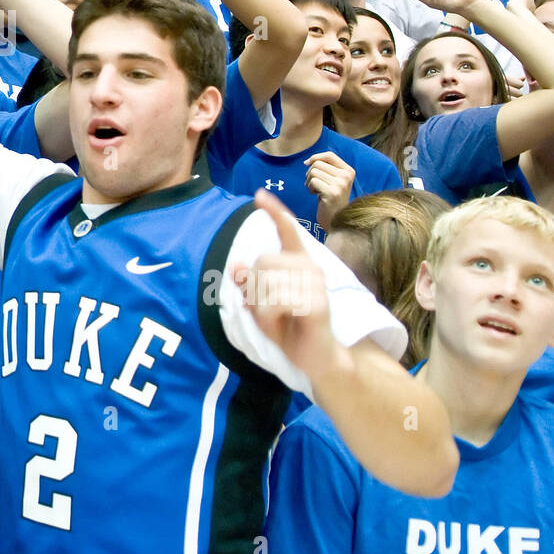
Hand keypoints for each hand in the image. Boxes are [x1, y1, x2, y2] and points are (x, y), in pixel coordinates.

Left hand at [231, 191, 336, 380]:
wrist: (319, 358)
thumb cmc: (291, 328)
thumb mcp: (262, 306)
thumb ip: (249, 286)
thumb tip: (235, 266)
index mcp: (298, 263)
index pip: (287, 231)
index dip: (274, 212)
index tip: (259, 195)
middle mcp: (310, 267)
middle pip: (261, 263)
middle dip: (254, 290)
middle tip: (265, 311)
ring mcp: (316, 284)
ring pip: (266, 284)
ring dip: (260, 307)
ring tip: (275, 320)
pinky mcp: (317, 303)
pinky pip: (276, 302)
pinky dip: (268, 317)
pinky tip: (280, 324)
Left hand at [303, 152, 355, 231]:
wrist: (336, 219)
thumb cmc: (330, 199)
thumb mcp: (333, 180)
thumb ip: (326, 168)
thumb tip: (307, 161)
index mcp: (349, 171)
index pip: (329, 155)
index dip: (315, 157)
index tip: (307, 164)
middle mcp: (346, 176)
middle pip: (318, 163)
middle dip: (310, 173)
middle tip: (313, 185)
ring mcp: (340, 184)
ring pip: (314, 172)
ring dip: (309, 181)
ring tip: (315, 190)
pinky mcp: (332, 192)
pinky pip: (313, 181)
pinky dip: (310, 188)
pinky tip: (316, 195)